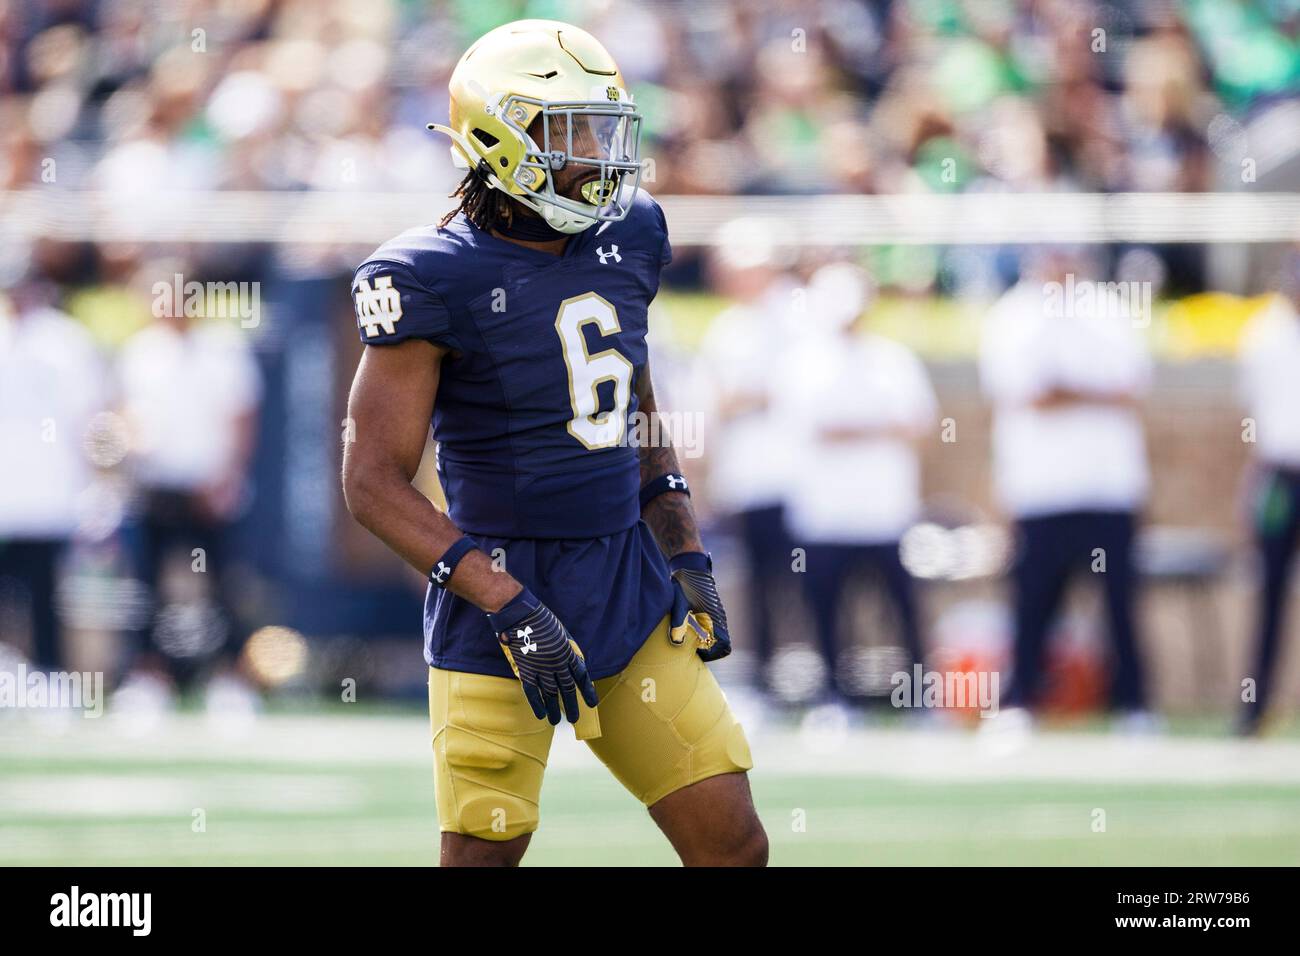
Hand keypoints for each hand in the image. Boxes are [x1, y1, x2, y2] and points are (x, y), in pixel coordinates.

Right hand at [487, 589, 598, 723]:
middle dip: (572, 704)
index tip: (592, 702)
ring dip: (554, 708)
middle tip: (575, 718)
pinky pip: (532, 691)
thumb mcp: (561, 631)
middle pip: (567, 688)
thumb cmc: (540, 619)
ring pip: (550, 693)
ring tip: (557, 721)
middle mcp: (557, 663)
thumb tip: (573, 660)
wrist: (520, 615)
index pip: (581, 675)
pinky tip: (541, 715)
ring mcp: (541, 668)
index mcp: (567, 652)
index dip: (587, 690)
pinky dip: (537, 704)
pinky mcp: (526, 670)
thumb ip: (567, 647)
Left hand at [668, 552, 731, 661]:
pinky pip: (716, 628)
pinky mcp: (714, 610)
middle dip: (709, 649)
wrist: (691, 567)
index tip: (697, 652)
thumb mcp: (679, 603)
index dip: (712, 654)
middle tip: (693, 648)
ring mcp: (718, 613)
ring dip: (708, 641)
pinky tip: (693, 630)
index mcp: (715, 618)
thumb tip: (676, 643)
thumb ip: (678, 623)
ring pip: (719, 636)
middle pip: (723, 644)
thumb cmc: (685, 585)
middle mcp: (720, 617)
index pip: (724, 646)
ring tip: (691, 640)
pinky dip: (707, 633)